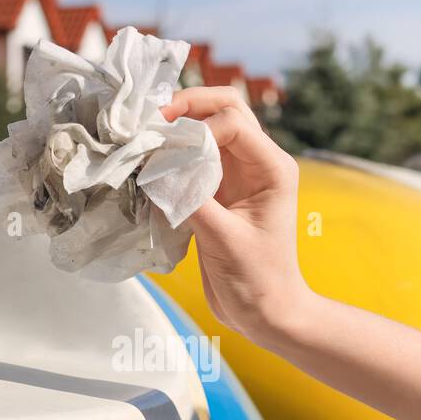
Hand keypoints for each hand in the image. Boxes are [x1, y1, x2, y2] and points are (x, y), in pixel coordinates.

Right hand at [160, 87, 309, 342]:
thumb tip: (154, 168)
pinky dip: (174, 156)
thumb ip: (189, 199)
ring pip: (209, 129)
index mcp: (272, 168)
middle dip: (188, 107)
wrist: (264, 312)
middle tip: (152, 121)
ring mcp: (239, 176)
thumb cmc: (257, 280)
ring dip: (179, 129)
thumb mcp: (222, 239)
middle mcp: (258, 164)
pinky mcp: (219, 192)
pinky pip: (195, 158)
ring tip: (147, 140)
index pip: (233, 121)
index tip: (165, 147)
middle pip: (225, 109)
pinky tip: (152, 166)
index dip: (197, 126)